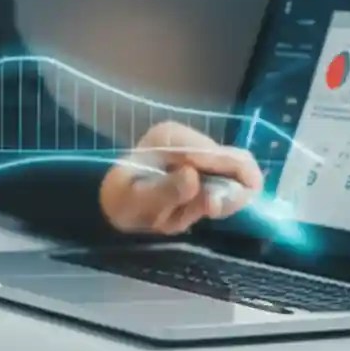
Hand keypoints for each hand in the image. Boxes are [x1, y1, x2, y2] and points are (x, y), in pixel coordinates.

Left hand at [99, 121, 263, 234]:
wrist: (113, 203)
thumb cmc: (121, 201)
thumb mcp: (137, 202)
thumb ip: (166, 191)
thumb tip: (193, 177)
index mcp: (170, 137)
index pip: (217, 154)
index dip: (228, 182)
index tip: (213, 206)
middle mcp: (188, 137)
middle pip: (236, 161)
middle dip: (228, 193)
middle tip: (209, 213)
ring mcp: (197, 149)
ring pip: (236, 174)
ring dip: (221, 198)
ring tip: (191, 211)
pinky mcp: (204, 163)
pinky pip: (228, 181)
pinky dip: (219, 198)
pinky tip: (195, 207)